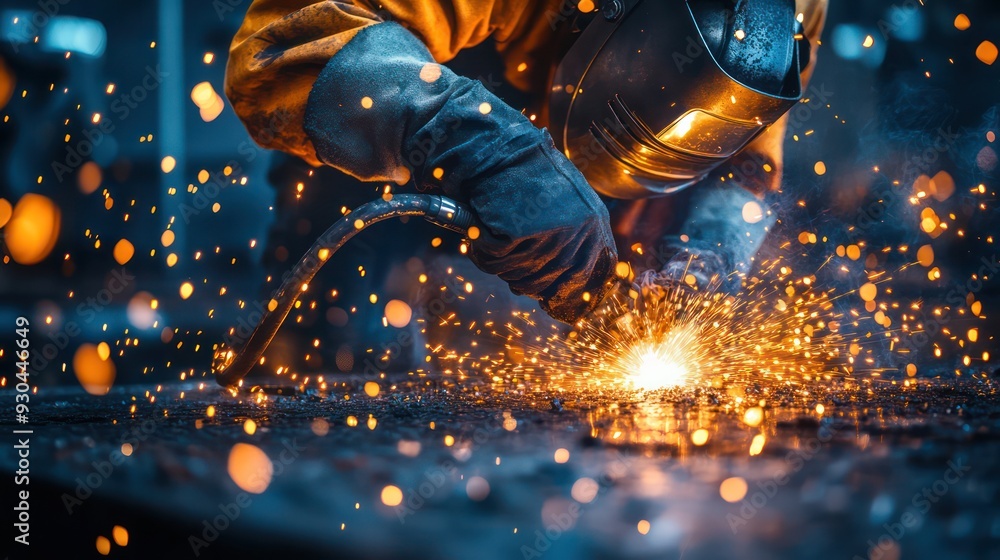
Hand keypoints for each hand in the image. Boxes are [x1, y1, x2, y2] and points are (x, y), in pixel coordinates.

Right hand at [304, 23, 616, 322]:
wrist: (483, 139)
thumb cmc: (512, 169)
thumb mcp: (555, 200)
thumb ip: (567, 240)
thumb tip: (567, 295)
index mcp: (595, 217)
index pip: (597, 274)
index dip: (575, 297)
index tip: (560, 308)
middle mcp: (583, 227)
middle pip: (553, 285)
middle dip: (526, 277)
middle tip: (506, 249)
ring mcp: (555, 231)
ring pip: (522, 277)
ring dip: (501, 261)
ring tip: (493, 224)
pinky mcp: (523, 233)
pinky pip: (497, 262)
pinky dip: (482, 247)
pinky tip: (482, 220)